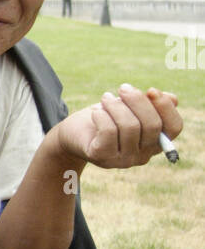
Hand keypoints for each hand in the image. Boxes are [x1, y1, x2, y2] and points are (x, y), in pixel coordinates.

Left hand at [55, 84, 182, 167]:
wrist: (74, 133)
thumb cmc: (108, 117)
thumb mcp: (130, 107)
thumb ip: (152, 103)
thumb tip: (172, 99)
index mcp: (155, 142)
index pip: (174, 128)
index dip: (166, 107)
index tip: (151, 90)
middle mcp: (142, 156)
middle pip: (152, 125)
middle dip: (137, 100)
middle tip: (122, 89)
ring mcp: (123, 160)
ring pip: (129, 126)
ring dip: (115, 105)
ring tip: (105, 99)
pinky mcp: (102, 157)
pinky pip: (109, 131)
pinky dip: (102, 115)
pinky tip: (96, 112)